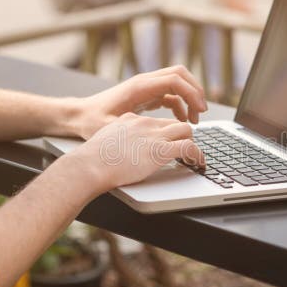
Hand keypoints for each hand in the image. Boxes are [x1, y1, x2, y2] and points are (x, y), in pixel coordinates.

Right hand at [68, 113, 204, 193]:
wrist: (89, 166)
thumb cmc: (92, 161)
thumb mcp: (106, 142)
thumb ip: (118, 142)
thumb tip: (122, 153)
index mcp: (131, 120)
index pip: (158, 121)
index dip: (167, 133)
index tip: (169, 143)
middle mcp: (144, 124)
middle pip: (175, 123)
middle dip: (183, 136)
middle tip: (185, 150)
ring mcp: (153, 136)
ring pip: (186, 130)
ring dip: (192, 144)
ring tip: (193, 157)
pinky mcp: (160, 150)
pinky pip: (189, 147)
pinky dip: (197, 155)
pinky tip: (197, 163)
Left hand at [71, 65, 206, 139]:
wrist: (79, 115)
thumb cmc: (91, 121)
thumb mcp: (109, 128)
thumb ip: (132, 128)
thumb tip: (155, 132)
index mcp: (139, 87)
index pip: (174, 80)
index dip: (191, 92)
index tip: (200, 110)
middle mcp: (145, 82)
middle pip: (180, 74)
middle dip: (196, 90)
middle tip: (202, 111)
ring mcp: (147, 87)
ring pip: (178, 82)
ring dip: (190, 96)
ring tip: (194, 119)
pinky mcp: (147, 95)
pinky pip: (171, 93)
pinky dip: (181, 104)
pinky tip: (182, 120)